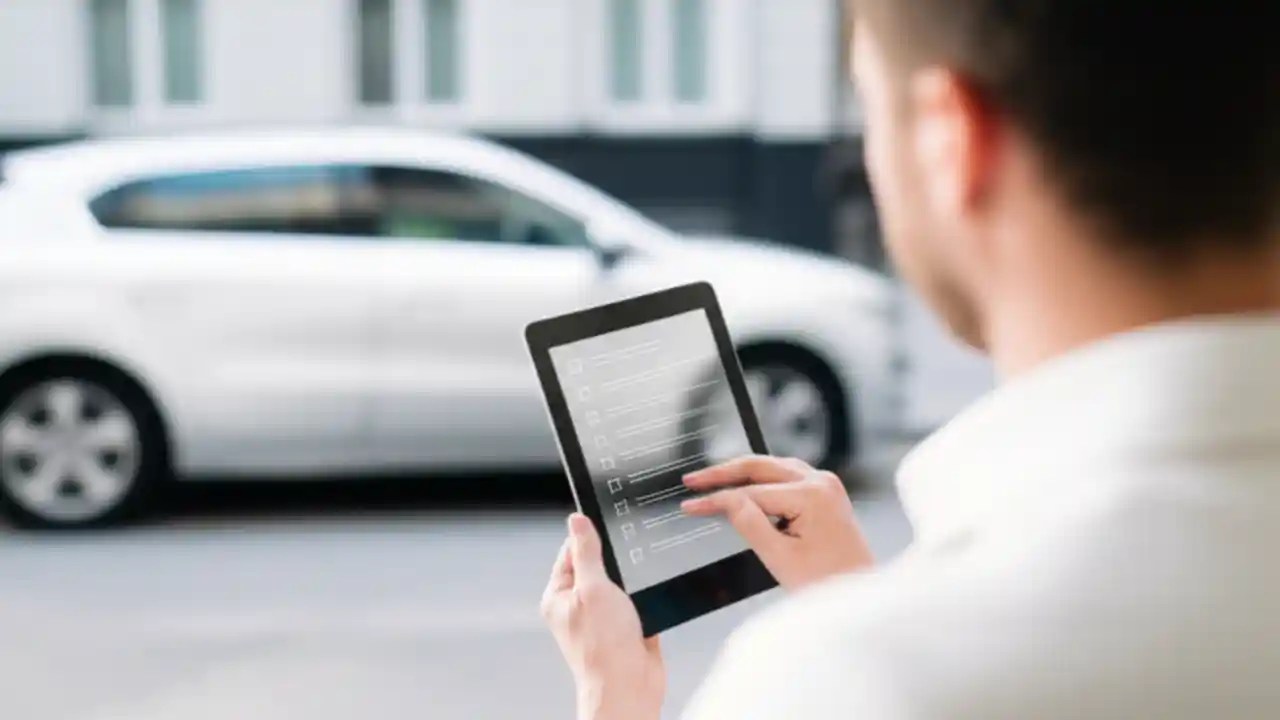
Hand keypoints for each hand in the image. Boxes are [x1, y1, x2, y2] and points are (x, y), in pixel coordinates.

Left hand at [542, 513, 664, 719]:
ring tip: (635, 586)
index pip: (570, 552)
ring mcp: (601, 617)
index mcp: (559, 595)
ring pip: (619, 582)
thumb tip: (578, 521)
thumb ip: (586, 552)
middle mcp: (577, 606)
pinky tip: (647, 599)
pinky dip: (644, 596)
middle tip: (625, 560)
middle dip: (615, 560)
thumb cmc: (603, 647)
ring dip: (631, 580)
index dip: (588, 536)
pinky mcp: (624, 626)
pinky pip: (635, 599)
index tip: (606, 522)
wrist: (630, 686)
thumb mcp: (593, 588)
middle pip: (597, 565)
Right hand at [682, 455, 873, 588]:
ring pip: (773, 466)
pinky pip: (787, 475)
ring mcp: (826, 485)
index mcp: (812, 496)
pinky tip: (745, 484)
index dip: (716, 499)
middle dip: (723, 473)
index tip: (690, 505)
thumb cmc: (828, 583)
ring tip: (712, 479)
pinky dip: (762, 478)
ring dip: (742, 472)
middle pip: (760, 466)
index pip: (750, 492)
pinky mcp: (826, 493)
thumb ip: (750, 524)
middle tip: (693, 480)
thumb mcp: (780, 557)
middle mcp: (821, 482)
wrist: (861, 593)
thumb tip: (727, 500)